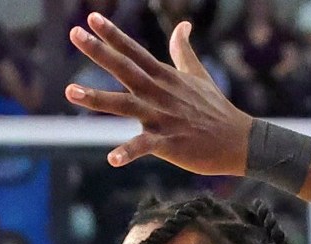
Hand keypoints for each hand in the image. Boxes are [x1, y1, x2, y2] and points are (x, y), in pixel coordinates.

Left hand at [66, 18, 251, 173]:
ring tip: (70, 91)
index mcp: (164, 77)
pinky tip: (112, 159)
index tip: (91, 18)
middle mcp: (159, 93)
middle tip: (75, 34)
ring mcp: (162, 117)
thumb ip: (183, 51)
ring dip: (96, 98)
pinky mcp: (168, 143)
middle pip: (124, 68)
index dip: (113, 34)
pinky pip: (144, 146)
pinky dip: (128, 152)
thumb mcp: (199, 75)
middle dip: (99, 51)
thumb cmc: (216, 109)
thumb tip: (183, 25)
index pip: (134, 51)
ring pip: (124, 105)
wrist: (239, 140)